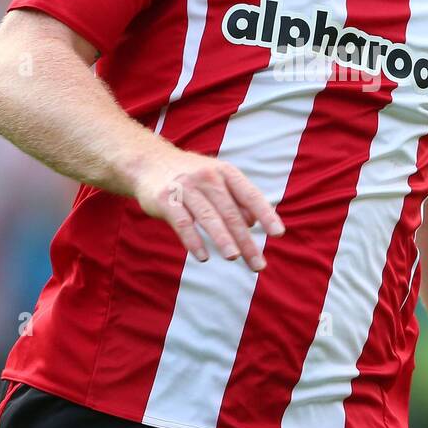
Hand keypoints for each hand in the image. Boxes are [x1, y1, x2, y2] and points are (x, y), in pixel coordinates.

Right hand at [131, 145, 283, 271]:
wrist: (148, 163)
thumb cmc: (191, 177)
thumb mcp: (217, 180)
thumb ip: (236, 200)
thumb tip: (254, 223)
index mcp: (225, 172)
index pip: (251, 195)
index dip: (266, 214)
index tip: (278, 234)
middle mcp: (208, 177)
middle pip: (232, 213)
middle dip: (246, 241)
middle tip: (258, 264)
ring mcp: (186, 187)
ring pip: (209, 217)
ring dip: (224, 239)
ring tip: (235, 257)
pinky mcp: (165, 199)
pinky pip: (183, 223)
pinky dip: (194, 241)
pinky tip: (203, 257)